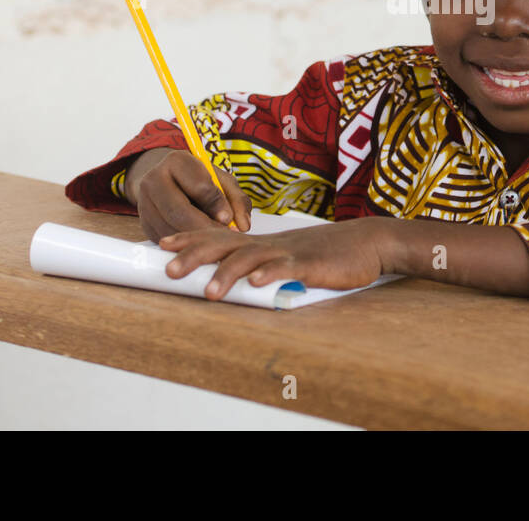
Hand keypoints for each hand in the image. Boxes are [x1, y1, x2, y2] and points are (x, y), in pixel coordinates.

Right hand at [129, 149, 252, 239]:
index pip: (199, 186)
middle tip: (224, 238)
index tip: (229, 219)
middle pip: (180, 211)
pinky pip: (165, 240)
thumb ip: (236, 199)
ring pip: (171, 229)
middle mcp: (154, 179)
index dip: (216, 205)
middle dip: (205, 228)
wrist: (167, 181)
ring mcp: (145, 203)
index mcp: (177, 161)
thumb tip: (243, 225)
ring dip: (195, 240)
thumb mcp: (221, 181)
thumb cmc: (199, 180)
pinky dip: (184, 246)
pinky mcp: (144, 223)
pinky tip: (199, 246)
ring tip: (215, 243)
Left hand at [159, 218, 389, 298]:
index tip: (161, 245)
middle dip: (194, 256)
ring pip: (251, 259)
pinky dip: (270, 275)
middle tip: (169, 270)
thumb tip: (238, 283)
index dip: (190, 239)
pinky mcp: (311, 264)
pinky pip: (287, 269)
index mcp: (262, 243)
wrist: (367, 242)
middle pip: (225, 245)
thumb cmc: (327, 254)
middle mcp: (270, 244)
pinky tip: (256, 284)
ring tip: (208, 292)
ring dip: (227, 273)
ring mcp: (289, 253)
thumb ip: (264, 266)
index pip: (218, 237)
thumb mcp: (289, 258)